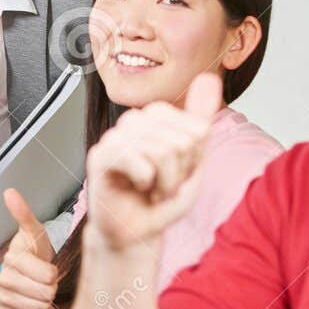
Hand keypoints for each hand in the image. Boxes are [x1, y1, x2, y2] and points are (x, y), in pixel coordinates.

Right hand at [0, 188, 57, 308]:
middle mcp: (4, 276)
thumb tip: (9, 192)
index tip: (48, 267)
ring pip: (38, 308)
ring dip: (44, 302)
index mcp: (14, 257)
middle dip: (50, 289)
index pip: (47, 276)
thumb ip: (23, 214)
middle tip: (45, 281)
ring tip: (39, 290)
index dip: (53, 274)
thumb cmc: (34, 252)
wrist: (23, 275)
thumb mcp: (35, 232)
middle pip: (44, 294)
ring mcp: (2, 295)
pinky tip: (31, 302)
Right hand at [84, 74, 220, 250]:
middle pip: (181, 140)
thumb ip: (200, 118)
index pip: (196, 127)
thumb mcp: (191, 158)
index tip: (178, 171)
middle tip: (163, 183)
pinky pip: (141, 163)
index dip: (193, 158)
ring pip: (162, 151)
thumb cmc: (158, 198)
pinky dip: (147, 184)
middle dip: (180, 172)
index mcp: (154, 118)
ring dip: (165, 182)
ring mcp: (114, 137)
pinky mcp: (100, 157)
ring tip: (152, 189)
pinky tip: (136, 187)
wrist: (134, 231)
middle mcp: (132, 122)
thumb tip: (208, 77)